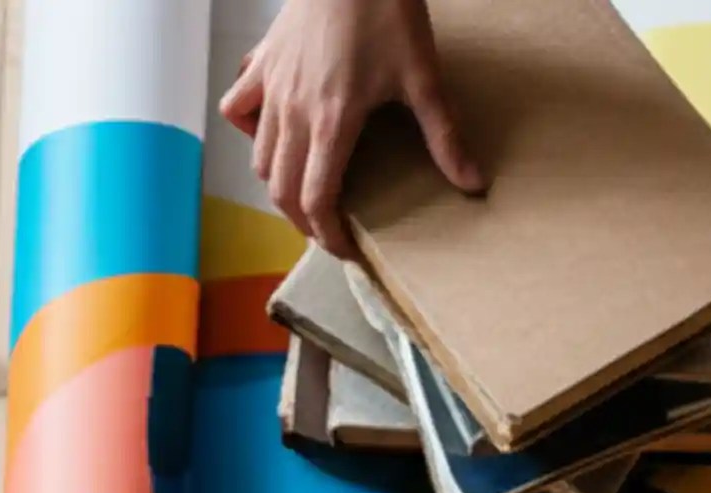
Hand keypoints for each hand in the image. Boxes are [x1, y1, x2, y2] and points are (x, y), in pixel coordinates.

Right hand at [220, 0, 484, 258]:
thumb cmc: (386, 12)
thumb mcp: (423, 78)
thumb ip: (444, 136)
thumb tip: (471, 182)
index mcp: (331, 122)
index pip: (316, 200)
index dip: (328, 236)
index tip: (346, 251)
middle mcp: (292, 112)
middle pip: (281, 189)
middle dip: (304, 222)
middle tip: (329, 233)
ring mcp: (271, 87)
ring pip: (259, 158)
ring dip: (279, 186)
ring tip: (306, 196)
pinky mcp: (262, 64)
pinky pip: (239, 109)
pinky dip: (249, 132)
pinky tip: (274, 134)